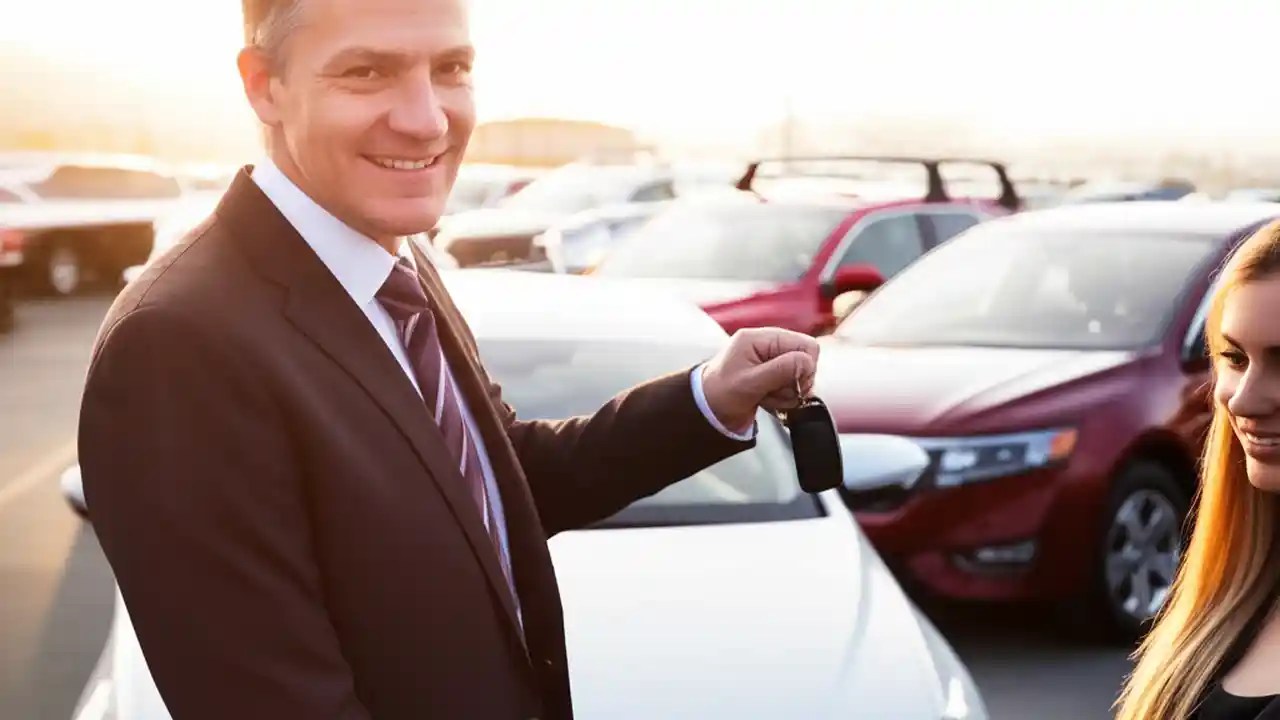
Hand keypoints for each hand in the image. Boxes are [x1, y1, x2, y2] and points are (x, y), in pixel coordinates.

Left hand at [701, 328, 819, 433]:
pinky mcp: (774, 374)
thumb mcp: (749, 382)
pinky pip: (794, 385)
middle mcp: (769, 344)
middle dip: (795, 382)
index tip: (790, 384)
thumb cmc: (720, 393)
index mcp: (760, 338)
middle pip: (807, 360)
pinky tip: (767, 399)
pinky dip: (785, 396)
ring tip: (766, 396)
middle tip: (773, 392)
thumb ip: (780, 370)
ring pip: (803, 376)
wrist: (708, 410)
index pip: (806, 345)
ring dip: (788, 392)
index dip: (804, 367)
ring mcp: (772, 359)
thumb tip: (807, 362)